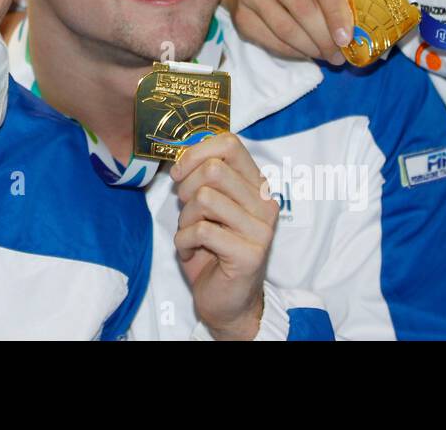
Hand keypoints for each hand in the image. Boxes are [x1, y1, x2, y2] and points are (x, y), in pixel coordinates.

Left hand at [171, 132, 280, 339]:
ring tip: (190, 233)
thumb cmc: (213, 249)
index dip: (196, 153)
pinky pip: (200, 231)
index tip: (180, 173)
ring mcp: (260, 230)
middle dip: (186, 188)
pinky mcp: (249, 254)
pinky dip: (183, 241)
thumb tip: (180, 155)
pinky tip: (190, 252)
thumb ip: (203, 178)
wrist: (227, 301)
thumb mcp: (209, 206)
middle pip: (214, 169)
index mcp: (257, 186)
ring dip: (185, 218)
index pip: (230, 144)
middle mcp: (265, 204)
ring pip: (204, 198)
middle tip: (186, 210)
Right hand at [224, 0, 352, 62]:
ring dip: (311, 49)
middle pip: (304, 9)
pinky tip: (304, 52)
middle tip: (339, 55)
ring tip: (325, 56)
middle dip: (326, 38)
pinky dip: (293, 52)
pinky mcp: (240, 17)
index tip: (347, 38)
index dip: (338, 11)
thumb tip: (356, 32)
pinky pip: (272, 41)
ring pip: (287, 30)